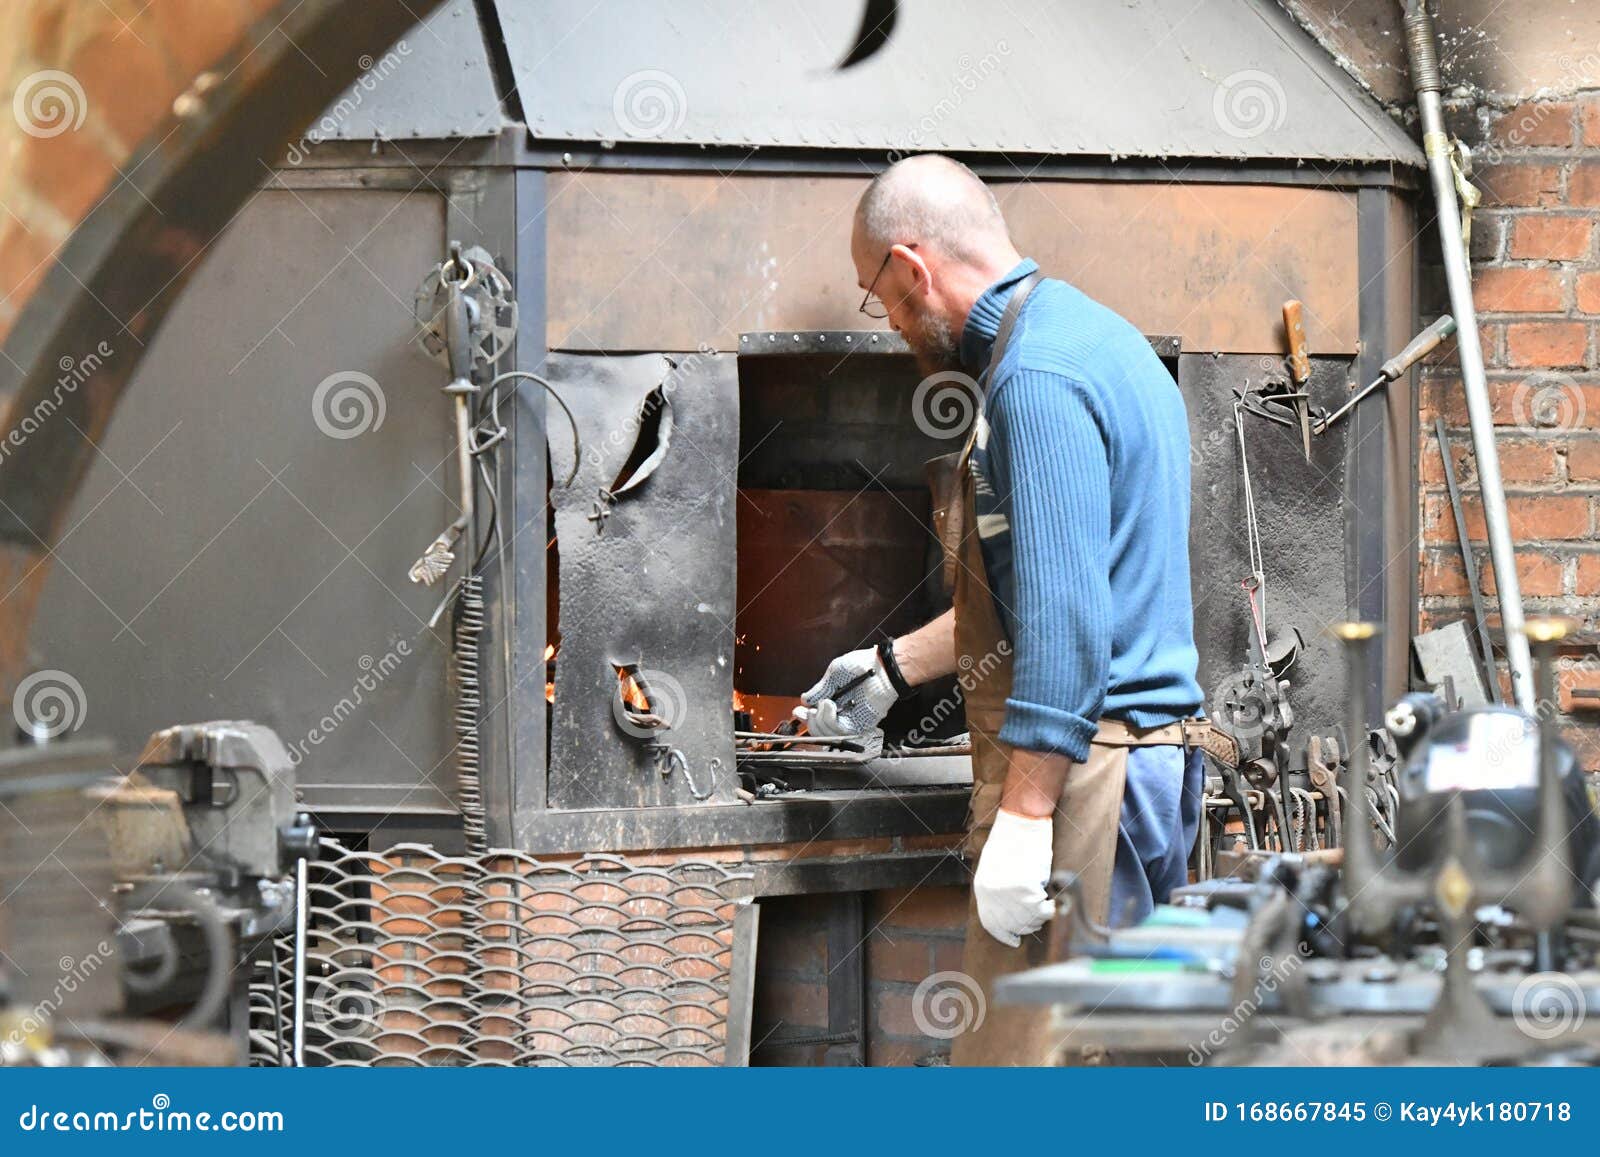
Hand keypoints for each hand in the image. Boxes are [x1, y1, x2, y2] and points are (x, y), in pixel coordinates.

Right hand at [794, 646, 898, 735]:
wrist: (880, 667)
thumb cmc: (861, 665)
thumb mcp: (833, 674)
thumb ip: (820, 689)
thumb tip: (805, 699)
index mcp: (835, 701)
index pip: (817, 717)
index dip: (805, 717)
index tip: (798, 712)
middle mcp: (841, 713)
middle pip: (820, 730)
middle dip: (810, 721)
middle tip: (810, 711)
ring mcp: (850, 720)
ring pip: (827, 734)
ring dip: (820, 719)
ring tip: (825, 703)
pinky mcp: (860, 725)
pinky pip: (840, 732)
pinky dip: (830, 720)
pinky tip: (830, 706)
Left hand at [972, 808, 1053, 946]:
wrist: (1021, 820)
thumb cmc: (1011, 839)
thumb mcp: (993, 867)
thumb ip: (997, 890)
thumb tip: (1009, 912)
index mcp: (982, 889)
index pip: (991, 924)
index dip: (1004, 934)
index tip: (1014, 940)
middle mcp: (993, 895)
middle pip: (1013, 925)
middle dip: (1027, 925)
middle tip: (1038, 915)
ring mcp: (1009, 894)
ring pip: (1030, 920)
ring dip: (1039, 916)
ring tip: (1044, 902)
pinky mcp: (1027, 889)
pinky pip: (1043, 910)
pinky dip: (1051, 909)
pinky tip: (1053, 902)